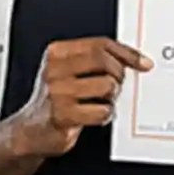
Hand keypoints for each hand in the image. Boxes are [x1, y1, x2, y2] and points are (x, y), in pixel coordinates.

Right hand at [10, 37, 153, 157]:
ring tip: (101, 102)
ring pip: (106, 86)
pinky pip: (101, 111)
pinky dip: (105, 115)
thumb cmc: (56, 99)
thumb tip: (136, 60)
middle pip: (103, 61)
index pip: (99, 44)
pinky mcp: (63, 115)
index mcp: (56, 53)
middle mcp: (55, 70)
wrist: (31, 130)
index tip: (142, 63)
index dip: (126, 53)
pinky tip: (95, 115)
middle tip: (117, 85)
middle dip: (119, 74)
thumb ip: (96, 60)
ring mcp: (58, 92)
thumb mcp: (68, 71)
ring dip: (111, 97)